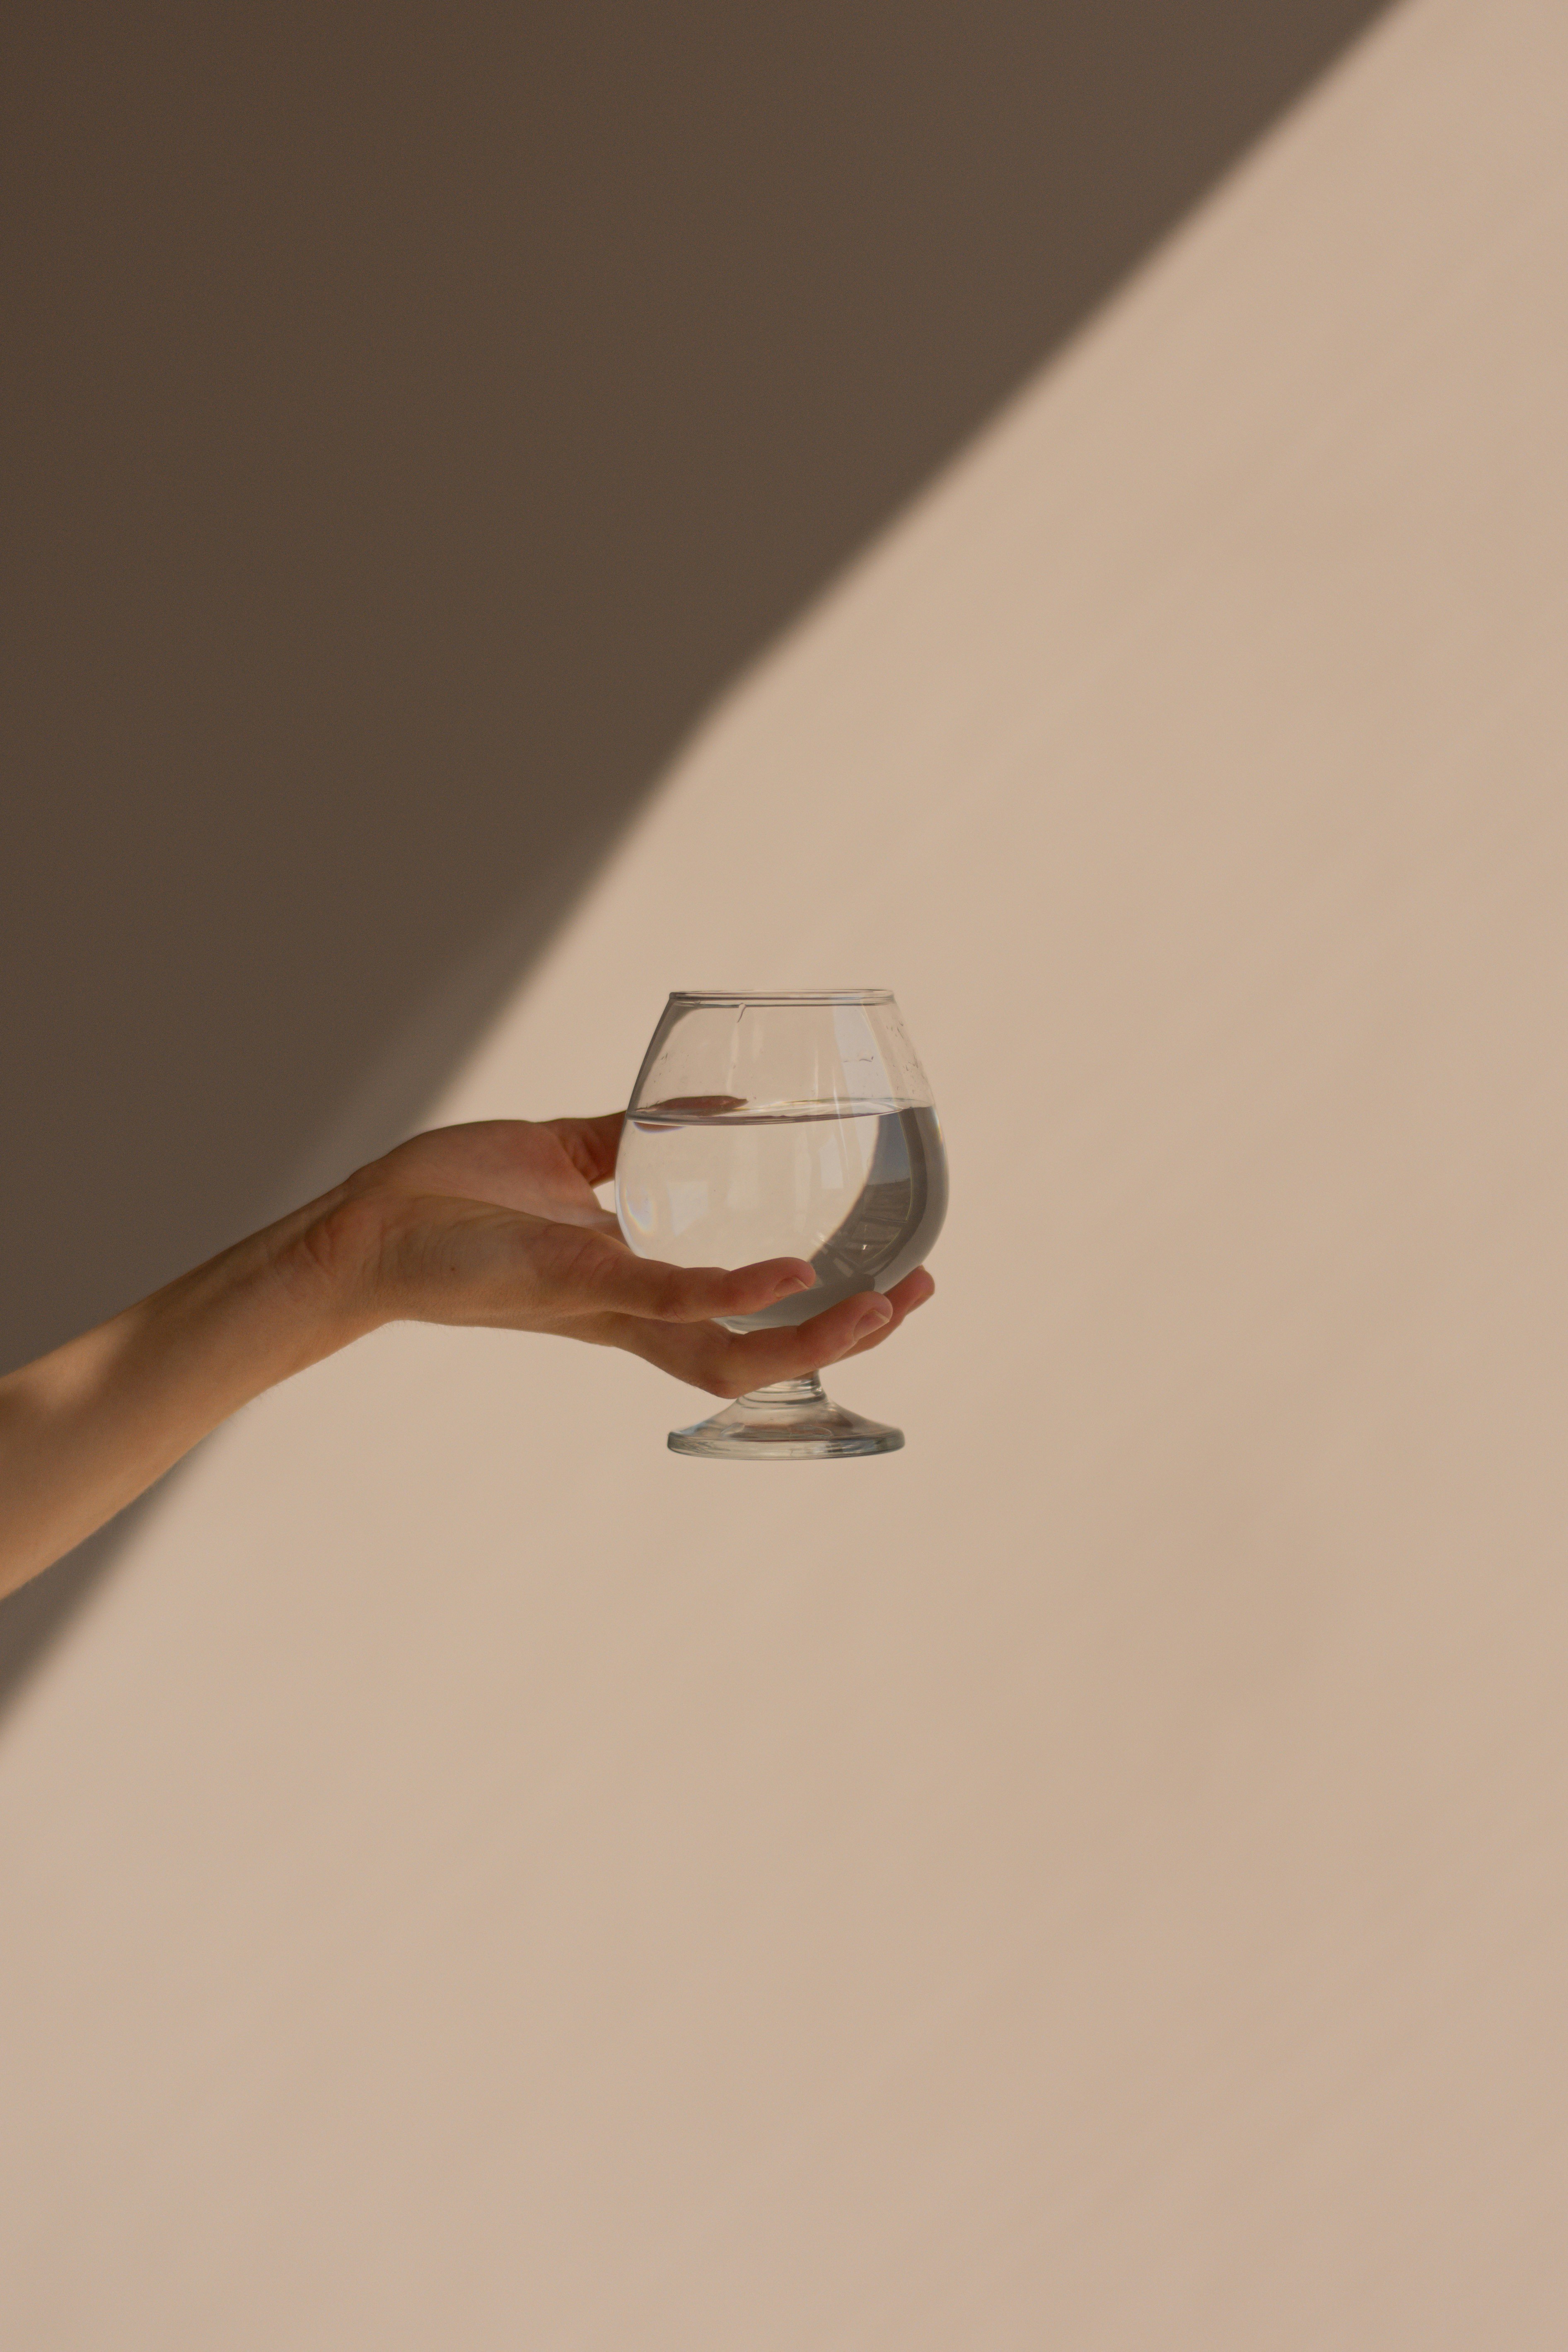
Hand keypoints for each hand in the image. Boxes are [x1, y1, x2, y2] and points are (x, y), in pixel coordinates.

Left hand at [295, 1113, 935, 1396]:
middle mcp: (629, 1313)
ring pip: (730, 1345)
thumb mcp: (567, 1160)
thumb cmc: (455, 1201)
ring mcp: (608, 1302)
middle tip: (917, 1296)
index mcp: (633, 1288)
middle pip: (757, 1355)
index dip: (820, 1314)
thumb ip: (641, 1141)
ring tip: (884, 1307)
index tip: (892, 1280)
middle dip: (845, 1336)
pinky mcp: (578, 1281)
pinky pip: (672, 1296)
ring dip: (812, 1334)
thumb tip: (723, 1106)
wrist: (367, 1228)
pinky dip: (736, 1289)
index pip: (746, 1322)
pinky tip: (793, 1272)